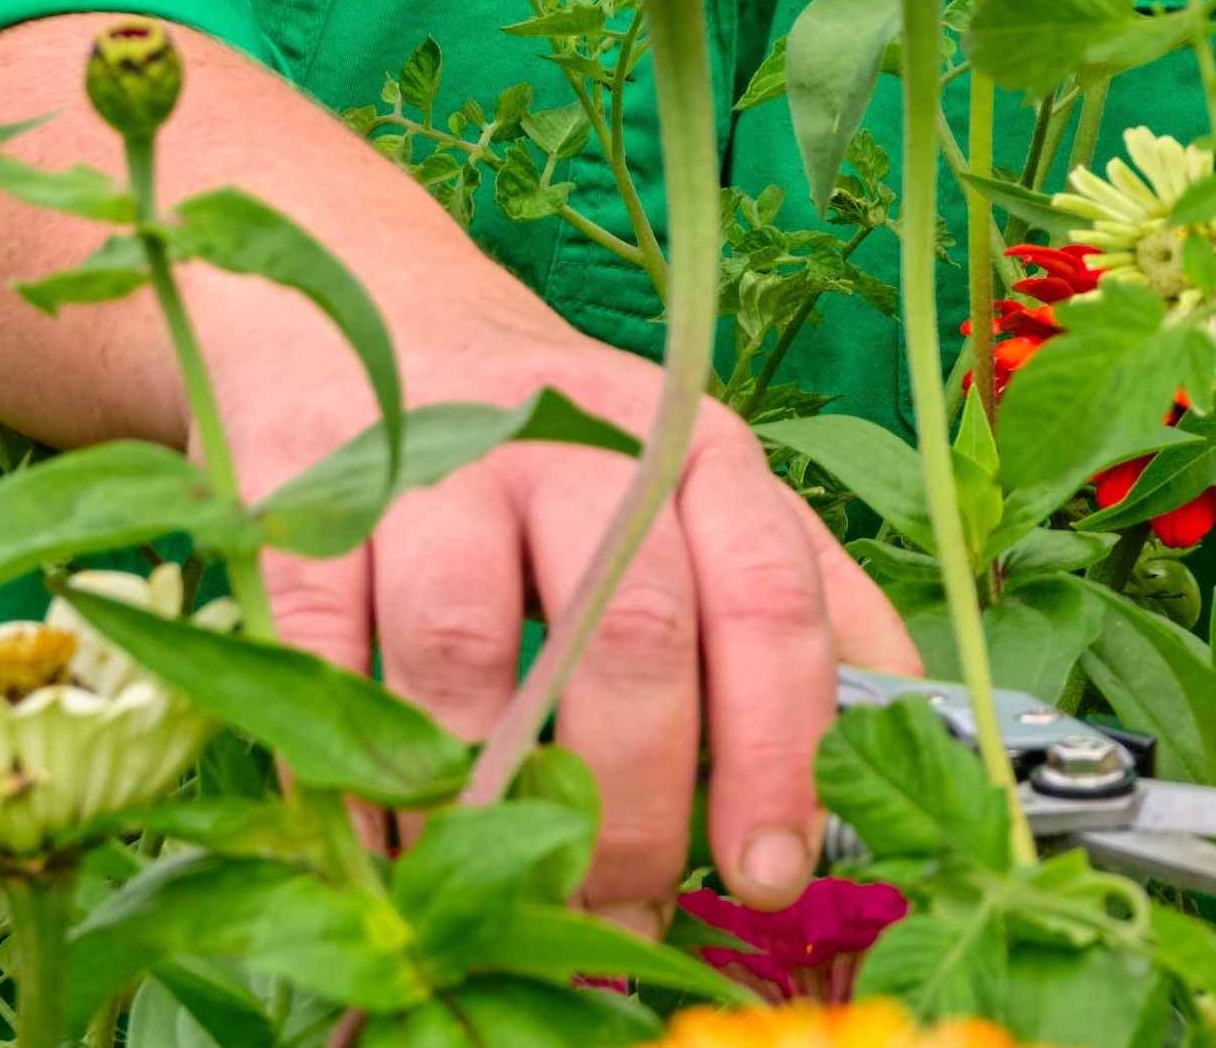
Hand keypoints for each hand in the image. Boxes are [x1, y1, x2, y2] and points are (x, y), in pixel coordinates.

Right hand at [224, 282, 925, 917]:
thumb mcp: (698, 488)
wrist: (365, 307)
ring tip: (501, 889)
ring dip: (485, 805)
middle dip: (633, 805)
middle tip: (623, 908)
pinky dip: (354, 768)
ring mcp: (428, 462)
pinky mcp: (303, 496)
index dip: (777, 750)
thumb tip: (912, 733)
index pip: (767, 597)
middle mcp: (572, 434)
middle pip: (627, 633)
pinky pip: (323, 655)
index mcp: (691, 446)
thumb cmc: (556, 443)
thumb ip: (804, 598)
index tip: (770, 872)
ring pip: (465, 654)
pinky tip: (385, 832)